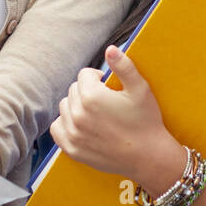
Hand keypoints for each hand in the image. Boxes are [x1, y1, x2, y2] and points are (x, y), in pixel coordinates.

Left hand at [50, 46, 182, 183]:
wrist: (148, 156)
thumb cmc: (146, 120)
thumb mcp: (140, 89)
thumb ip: (124, 66)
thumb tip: (110, 49)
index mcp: (92, 96)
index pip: (84, 75)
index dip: (98, 78)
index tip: (109, 87)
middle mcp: (77, 114)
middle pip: (73, 90)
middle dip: (87, 91)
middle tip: (105, 101)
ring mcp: (73, 133)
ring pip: (65, 107)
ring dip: (77, 106)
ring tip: (96, 113)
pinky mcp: (72, 149)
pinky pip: (57, 128)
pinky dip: (66, 124)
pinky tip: (81, 125)